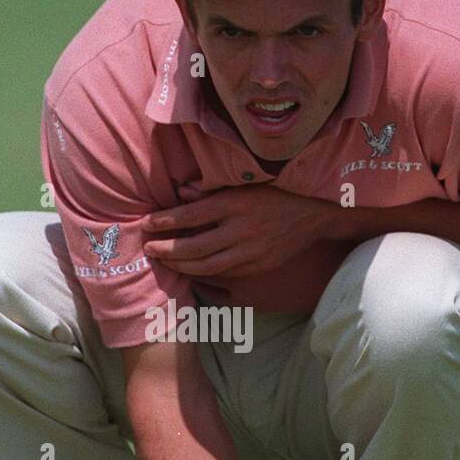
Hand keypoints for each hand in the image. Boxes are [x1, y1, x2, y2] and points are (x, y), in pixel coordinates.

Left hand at [142, 187, 328, 276]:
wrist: (313, 216)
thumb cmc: (274, 194)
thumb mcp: (244, 184)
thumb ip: (211, 190)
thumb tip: (180, 191)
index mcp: (235, 204)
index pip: (191, 215)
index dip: (165, 221)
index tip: (146, 223)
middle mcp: (241, 229)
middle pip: (194, 246)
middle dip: (167, 249)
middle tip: (149, 248)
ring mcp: (250, 251)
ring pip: (206, 266)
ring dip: (181, 266)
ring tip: (164, 261)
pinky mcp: (257, 267)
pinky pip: (224, 274)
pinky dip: (202, 274)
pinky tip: (189, 269)